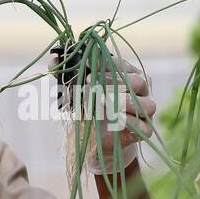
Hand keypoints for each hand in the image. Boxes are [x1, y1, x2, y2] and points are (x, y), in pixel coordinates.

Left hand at [48, 49, 156, 174]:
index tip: (86, 69)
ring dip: (124, 103)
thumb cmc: (89, 109)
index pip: (121, 63)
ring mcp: (145, 111)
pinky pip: (144, 127)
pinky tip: (116, 121)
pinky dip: (131, 123)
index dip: (105, 65)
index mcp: (127, 73)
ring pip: (147, 104)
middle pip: (137, 81)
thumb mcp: (76, 91)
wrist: (97, 139)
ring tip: (104, 103)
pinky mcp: (144, 130)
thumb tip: (52, 59)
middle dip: (114, 83)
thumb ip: (66, 74)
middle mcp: (141, 90)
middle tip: (92, 87)